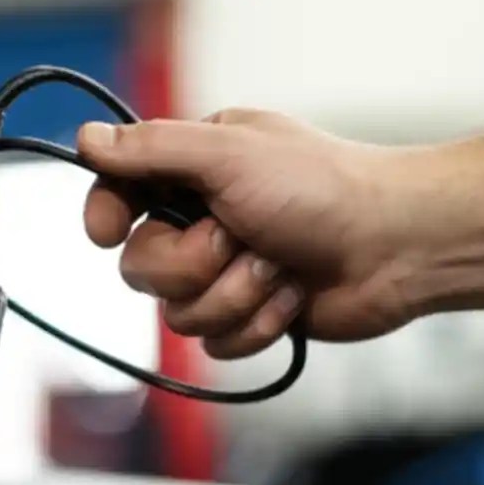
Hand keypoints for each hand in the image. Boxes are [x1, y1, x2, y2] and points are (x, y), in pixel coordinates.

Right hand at [78, 109, 417, 358]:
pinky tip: (292, 298)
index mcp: (192, 172)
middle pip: (141, 269)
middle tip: (240, 239)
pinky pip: (217, 344)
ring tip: (279, 268)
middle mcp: (201, 222)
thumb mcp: (228, 154)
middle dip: (193, 265)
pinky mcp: (249, 318)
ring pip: (179, 316)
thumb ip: (152, 150)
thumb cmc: (323, 189)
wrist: (397, 248)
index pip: (118, 195)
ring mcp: (224, 274)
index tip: (108, 231)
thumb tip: (87, 140)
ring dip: (234, 295)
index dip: (107, 216)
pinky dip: (259, 324)